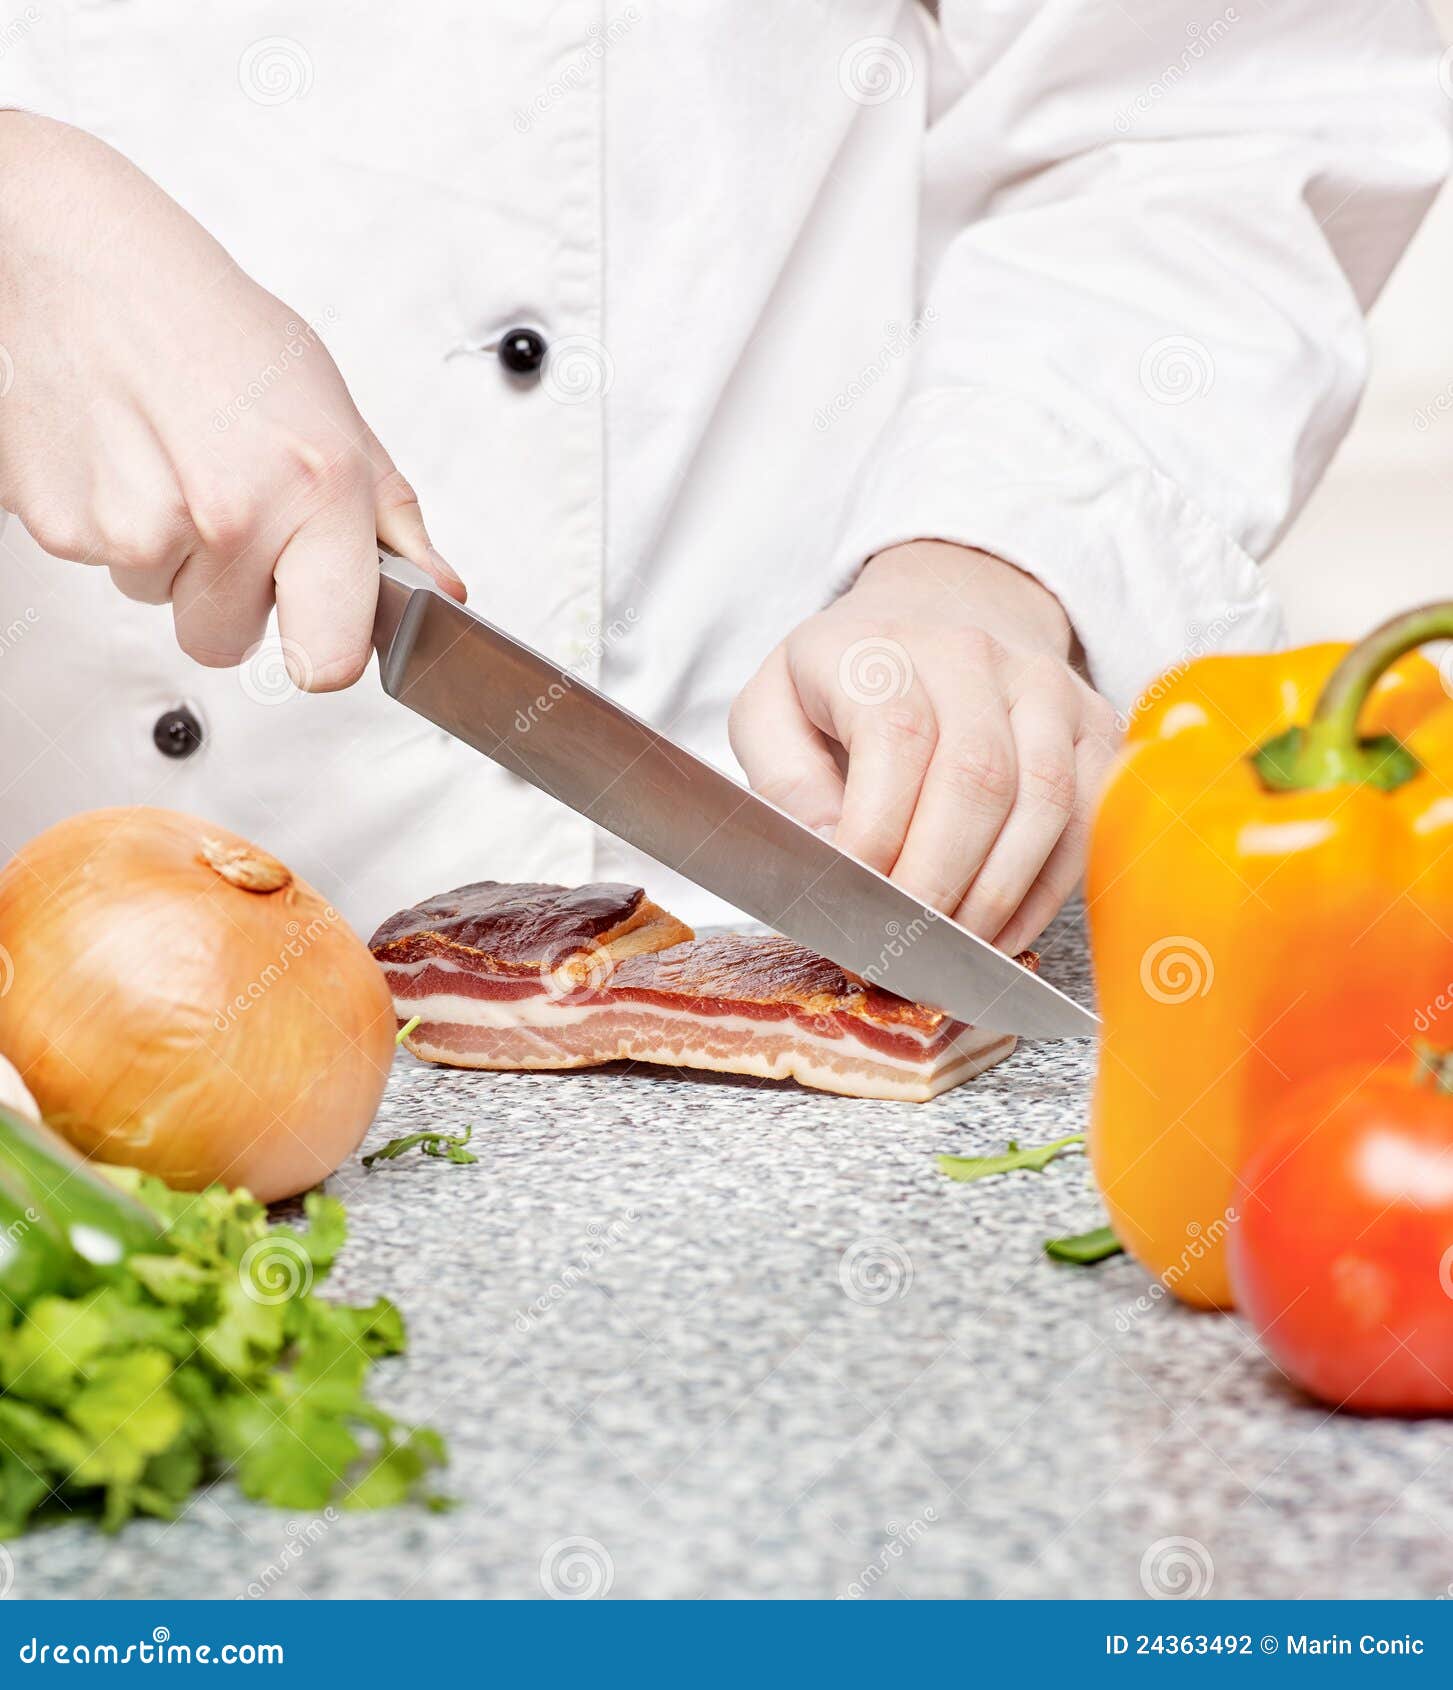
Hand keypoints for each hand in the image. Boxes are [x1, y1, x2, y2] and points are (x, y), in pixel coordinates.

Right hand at [0, 115, 462, 689]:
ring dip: (171, 559)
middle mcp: (230, 516)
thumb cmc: (221, 334)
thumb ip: (393, 521)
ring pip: (162, 605)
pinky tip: (129, 462)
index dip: (323, 649)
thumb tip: (439, 593)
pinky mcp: (65, 525)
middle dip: (230, 595)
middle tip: (230, 510)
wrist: (95, 267)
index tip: (317, 624)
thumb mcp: (337, 417)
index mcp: (316, 491)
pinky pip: (104, 570)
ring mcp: (140, 525)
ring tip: (176, 470)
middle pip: (226, 644)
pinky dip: (115, 528)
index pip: (330, 660)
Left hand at [729, 541, 1119, 952]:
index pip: (896, 737)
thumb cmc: (844, 685)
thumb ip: (785, 784)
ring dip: (997, 893)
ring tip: (951, 948)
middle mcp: (971, 653)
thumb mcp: (773, 714)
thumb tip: (831, 854)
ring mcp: (1044, 686)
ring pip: (1044, 800)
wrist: (938, 615)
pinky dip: (1046, 891)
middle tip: (904, 943)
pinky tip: (1001, 930)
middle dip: (939, 880)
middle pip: (978, 777)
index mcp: (879, 648)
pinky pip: (1087, 817)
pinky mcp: (1093, 725)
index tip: (853, 896)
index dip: (877, 830)